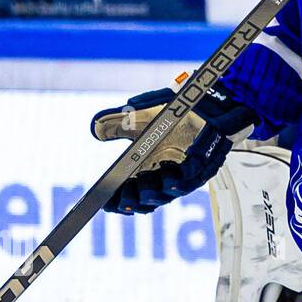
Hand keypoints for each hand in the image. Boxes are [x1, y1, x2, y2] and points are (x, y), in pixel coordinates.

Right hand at [91, 84, 255, 213]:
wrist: (206, 98)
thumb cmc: (175, 110)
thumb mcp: (140, 114)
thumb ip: (117, 122)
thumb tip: (95, 131)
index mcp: (149, 168)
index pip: (131, 194)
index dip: (117, 202)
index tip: (101, 203)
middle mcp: (166, 174)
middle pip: (147, 201)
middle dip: (132, 203)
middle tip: (120, 200)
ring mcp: (186, 173)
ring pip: (168, 194)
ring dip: (153, 195)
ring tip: (138, 193)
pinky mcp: (205, 165)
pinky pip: (192, 179)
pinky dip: (179, 181)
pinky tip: (168, 180)